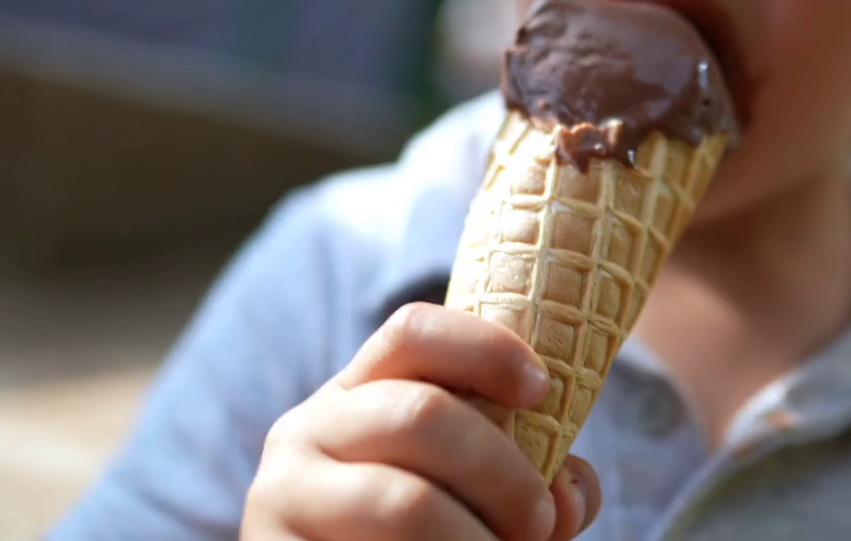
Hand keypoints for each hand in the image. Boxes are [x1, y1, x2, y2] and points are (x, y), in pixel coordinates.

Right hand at [242, 302, 602, 540]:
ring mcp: (283, 496)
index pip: (412, 331)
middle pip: (420, 413)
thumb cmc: (418, 539)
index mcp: (358, 392)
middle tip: (539, 523)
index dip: (485, 348)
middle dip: (503, 473)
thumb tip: (568, 499)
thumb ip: (527, 481)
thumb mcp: (464, 493)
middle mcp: (308, 429)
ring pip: (405, 502)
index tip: (542, 389)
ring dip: (476, 539)